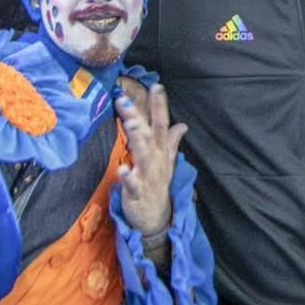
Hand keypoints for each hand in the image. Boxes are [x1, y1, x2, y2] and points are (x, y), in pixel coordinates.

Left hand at [116, 84, 186, 235]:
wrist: (156, 218)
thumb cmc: (158, 185)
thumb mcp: (167, 162)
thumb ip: (171, 141)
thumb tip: (182, 124)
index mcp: (160, 151)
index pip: (161, 124)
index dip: (159, 106)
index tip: (156, 86)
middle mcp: (156, 160)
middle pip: (148, 135)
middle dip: (138, 117)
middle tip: (125, 100)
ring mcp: (147, 175)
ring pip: (142, 154)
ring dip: (136, 139)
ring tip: (128, 124)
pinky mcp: (137, 192)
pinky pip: (132, 184)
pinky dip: (127, 176)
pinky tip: (121, 168)